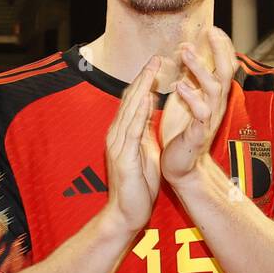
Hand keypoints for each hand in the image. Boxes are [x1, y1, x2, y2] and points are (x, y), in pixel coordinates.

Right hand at [102, 52, 163, 237]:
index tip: (156, 65)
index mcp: (122, 135)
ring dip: (142, 88)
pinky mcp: (124, 158)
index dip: (144, 82)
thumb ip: (144, 132)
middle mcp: (117, 136)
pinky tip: (148, 98)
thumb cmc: (137, 188)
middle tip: (156, 57)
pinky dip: (140, 113)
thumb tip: (150, 110)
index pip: (133, 103)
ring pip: (130, 110)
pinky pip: (133, 130)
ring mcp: (118, 146)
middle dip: (143, 78)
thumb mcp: (143, 153)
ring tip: (153, 70)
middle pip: (129, 100)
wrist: (126, 214)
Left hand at [161, 27, 234, 186]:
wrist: (181, 166)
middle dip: (219, 51)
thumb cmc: (181, 131)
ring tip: (186, 52)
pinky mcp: (199, 133)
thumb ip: (190, 78)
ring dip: (199, 69)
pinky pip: (201, 113)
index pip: (223, 67)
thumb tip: (187, 51)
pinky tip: (179, 86)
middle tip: (210, 31)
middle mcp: (215, 105)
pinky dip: (191, 98)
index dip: (221, 48)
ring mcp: (209, 119)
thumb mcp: (186, 99)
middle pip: (225, 73)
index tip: (213, 29)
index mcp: (212, 96)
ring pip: (213, 89)